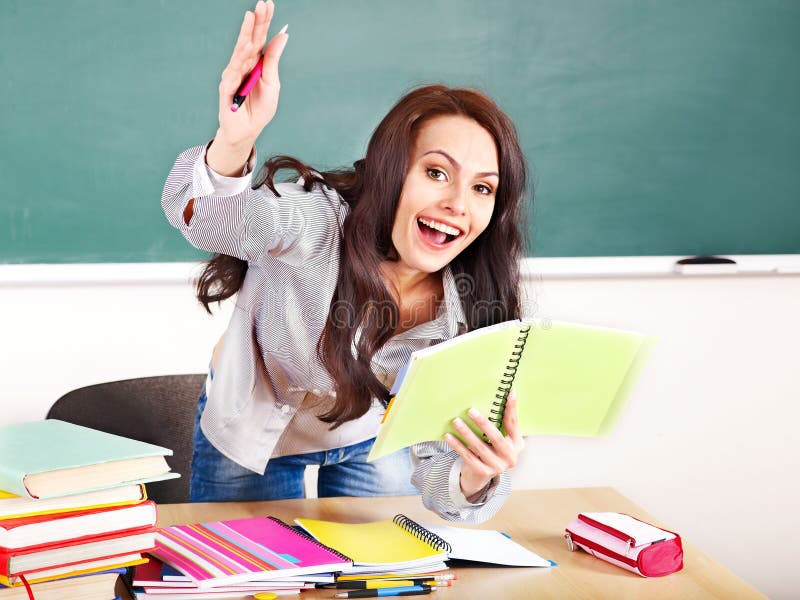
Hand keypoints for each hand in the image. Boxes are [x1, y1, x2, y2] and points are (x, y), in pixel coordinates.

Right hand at [208, 0, 288, 173]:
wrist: (248, 131)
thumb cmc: (260, 109)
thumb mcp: (272, 83)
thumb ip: (273, 60)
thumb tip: (282, 36)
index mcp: (255, 63)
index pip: (260, 38)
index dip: (264, 22)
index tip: (268, 4)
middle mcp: (242, 65)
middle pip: (249, 39)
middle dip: (256, 22)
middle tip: (262, 4)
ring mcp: (233, 75)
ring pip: (240, 51)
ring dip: (247, 34)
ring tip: (252, 17)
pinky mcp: (226, 88)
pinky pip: (233, 71)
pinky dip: (240, 59)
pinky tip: (246, 47)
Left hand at [444, 390, 524, 501]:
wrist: (479, 476)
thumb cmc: (489, 450)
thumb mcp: (498, 439)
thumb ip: (499, 424)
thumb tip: (495, 397)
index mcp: (517, 444)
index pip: (513, 424)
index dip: (511, 408)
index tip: (509, 392)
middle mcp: (510, 457)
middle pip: (496, 437)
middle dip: (483, 423)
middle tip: (471, 410)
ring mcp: (498, 466)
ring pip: (480, 447)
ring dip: (466, 433)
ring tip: (456, 421)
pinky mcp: (484, 472)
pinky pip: (468, 456)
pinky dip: (458, 445)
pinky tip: (449, 436)